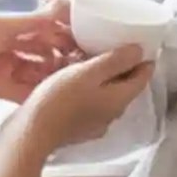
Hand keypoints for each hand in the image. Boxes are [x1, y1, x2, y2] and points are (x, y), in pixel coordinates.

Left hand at [0, 7, 80, 103]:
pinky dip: (40, 92)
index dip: (64, 34)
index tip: (85, 38)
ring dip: (54, 75)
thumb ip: (35, 21)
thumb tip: (66, 4)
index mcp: (12, 27)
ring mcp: (9, 69)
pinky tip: (57, 94)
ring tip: (73, 78)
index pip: (46, 30)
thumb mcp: (3, 25)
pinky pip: (26, 91)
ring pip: (39, 72)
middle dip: (62, 56)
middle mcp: (13, 47)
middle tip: (84, 61)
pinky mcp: (3, 89)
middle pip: (45, 52)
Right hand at [18, 45, 154, 152]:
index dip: (144, 59)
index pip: (143, 77)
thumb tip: (141, 51)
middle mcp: (113, 114)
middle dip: (125, 68)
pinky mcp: (79, 128)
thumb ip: (116, 61)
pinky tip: (77, 82)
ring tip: (94, 60)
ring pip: (109, 96)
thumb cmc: (60, 99)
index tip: (139, 43)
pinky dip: (91, 91)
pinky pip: (93, 104)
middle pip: (127, 87)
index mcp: (120, 100)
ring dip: (106, 80)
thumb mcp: (88, 73)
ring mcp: (96, 124)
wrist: (31, 133)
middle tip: (116, 46)